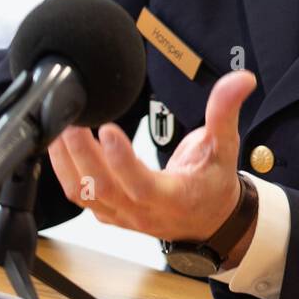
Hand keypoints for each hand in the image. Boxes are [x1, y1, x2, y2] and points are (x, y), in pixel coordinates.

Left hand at [48, 70, 257, 250]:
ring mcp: (122, 215)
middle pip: (103, 190)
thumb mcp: (225, 146)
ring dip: (68, 163)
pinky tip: (57, 145)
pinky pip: (80, 196)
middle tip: (72, 123)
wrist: (209, 219)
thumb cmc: (214, 183)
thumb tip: (240, 79)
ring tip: (60, 129)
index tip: (109, 130)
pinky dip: (65, 171)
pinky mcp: (109, 213)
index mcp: (173, 198)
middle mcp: (143, 212)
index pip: (142, 185)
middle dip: (82, 156)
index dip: (123, 161)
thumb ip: (225, 111)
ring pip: (85, 195)